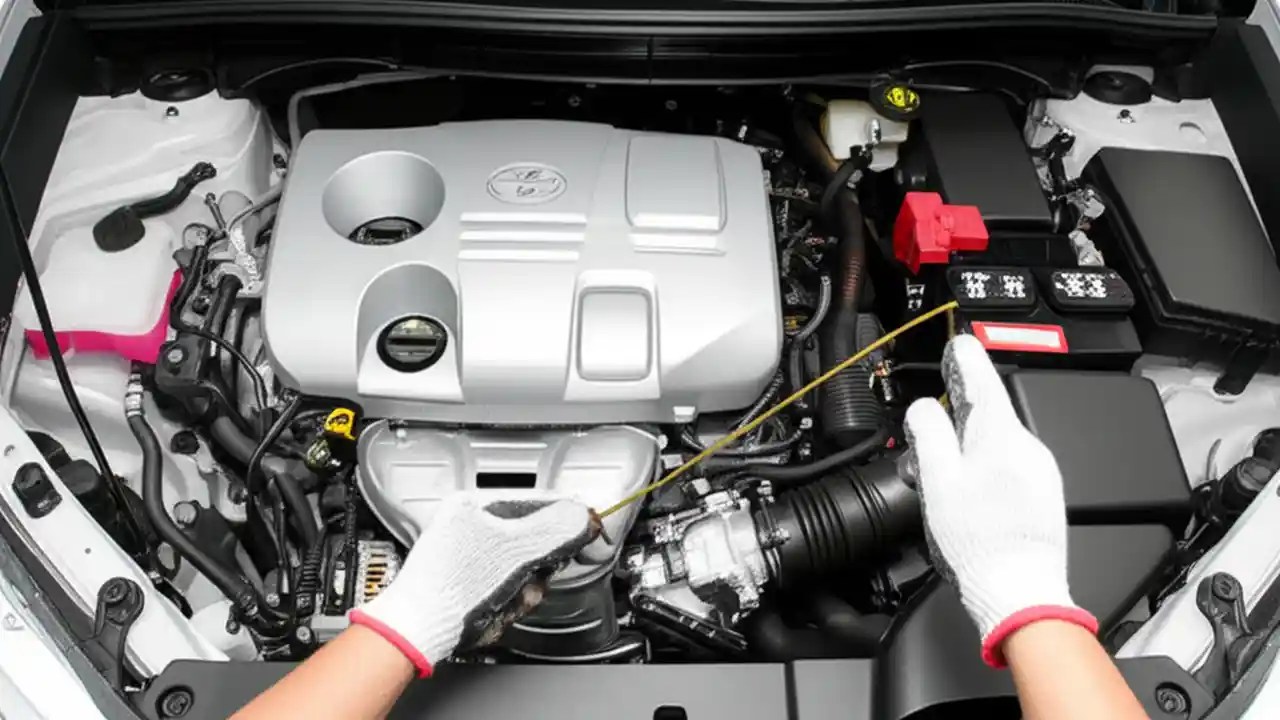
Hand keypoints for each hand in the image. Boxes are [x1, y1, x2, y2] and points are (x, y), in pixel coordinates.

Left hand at [349, 494, 592, 676]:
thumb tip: (581, 515)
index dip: (564, 515)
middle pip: (532, 537)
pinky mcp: (471, 585)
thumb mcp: (511, 552)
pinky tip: (503, 608)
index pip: (534, 501)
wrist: (418, 631)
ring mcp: (470, 557)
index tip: (588, 526)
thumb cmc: (450, 586)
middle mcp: (470, 527)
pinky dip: (513, 600)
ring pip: (523, 567)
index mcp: (473, 504)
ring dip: (528, 586)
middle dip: (540, 562)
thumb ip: (551, 531)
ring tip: (514, 595)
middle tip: (539, 571)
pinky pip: (509, 588)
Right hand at [904, 335, 1096, 667]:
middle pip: (990, 412)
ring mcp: (1041, 472)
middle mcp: (1028, 447)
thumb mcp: (938, 481)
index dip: (965, 358)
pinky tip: (972, 494)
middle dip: (960, 412)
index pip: (983, 379)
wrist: (1020, 591)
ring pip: (999, 442)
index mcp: (1001, 435)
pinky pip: (1012, 466)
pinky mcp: (1044, 496)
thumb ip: (928, 435)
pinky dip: (989, 467)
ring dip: (972, 445)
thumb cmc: (978, 541)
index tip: (957, 344)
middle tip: (936, 414)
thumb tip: (922, 408)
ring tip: (945, 472)